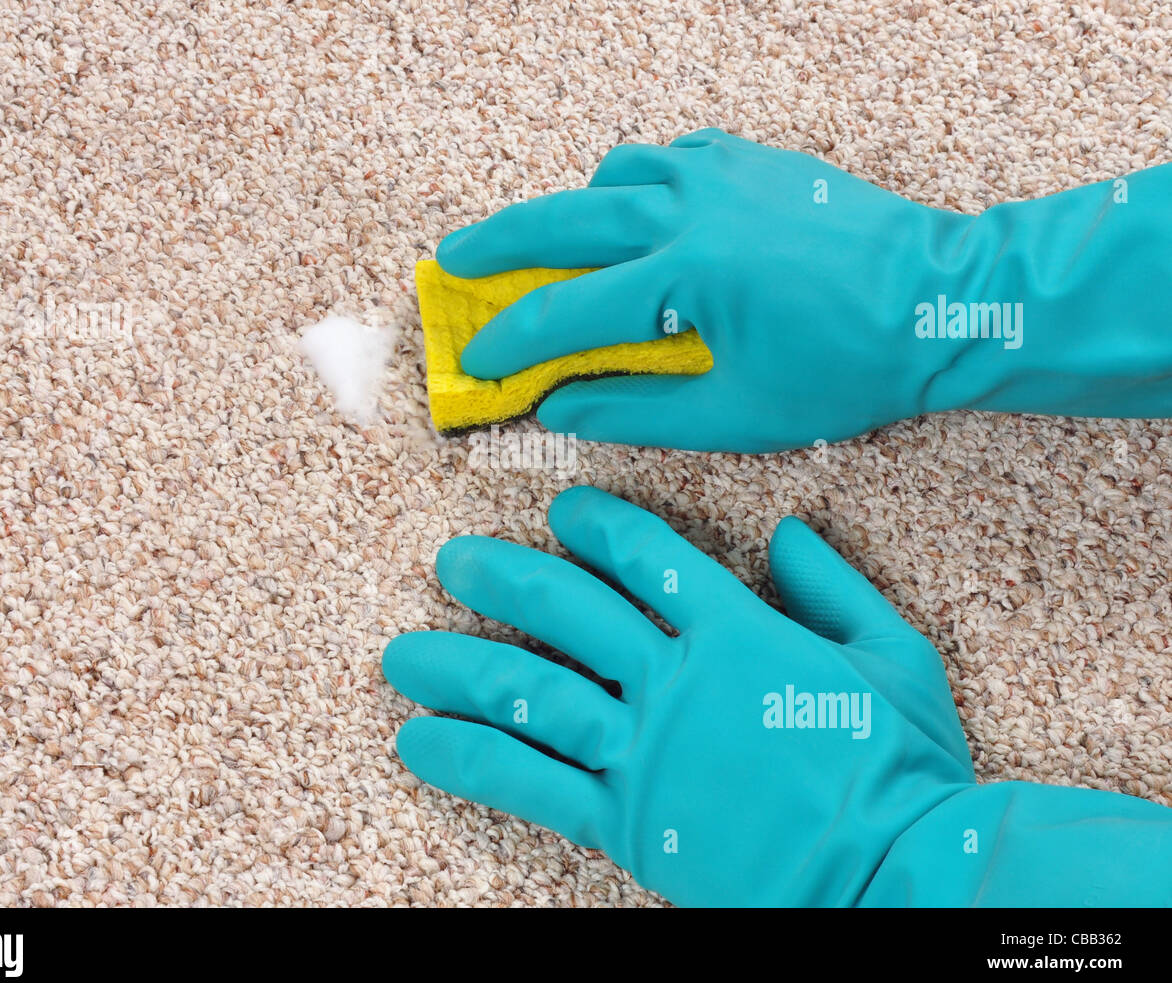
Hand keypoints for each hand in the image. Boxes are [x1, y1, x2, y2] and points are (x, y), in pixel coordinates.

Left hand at [384, 486, 974, 905]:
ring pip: (533, 693)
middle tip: (450, 560)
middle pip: (569, 613)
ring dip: (459, 666)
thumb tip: (790, 532)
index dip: (596, 525)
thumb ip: (835, 588)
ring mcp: (644, 751)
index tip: (558, 510)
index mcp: (741, 634)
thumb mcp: (896, 656)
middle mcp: (676, 682)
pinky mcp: (627, 820)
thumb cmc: (900, 766)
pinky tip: (418, 740)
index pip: (650, 558)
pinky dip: (471, 758)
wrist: (894, 872)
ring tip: (402, 653)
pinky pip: (532, 784)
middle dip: (502, 578)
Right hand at [438, 130, 1171, 450]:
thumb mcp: (736, 413)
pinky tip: (641, 215)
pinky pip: (669, 157)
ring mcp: (723, 173)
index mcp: (685, 277)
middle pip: (562, 219)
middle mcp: (692, 209)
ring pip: (615, 175)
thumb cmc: (848, 368)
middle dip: (497, 244)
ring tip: (555, 246)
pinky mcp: (752, 159)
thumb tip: (558, 409)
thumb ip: (634, 412)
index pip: (563, 314)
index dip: (507, 344)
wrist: (942, 302)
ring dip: (573, 210)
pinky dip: (637, 184)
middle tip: (452, 262)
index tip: (473, 364)